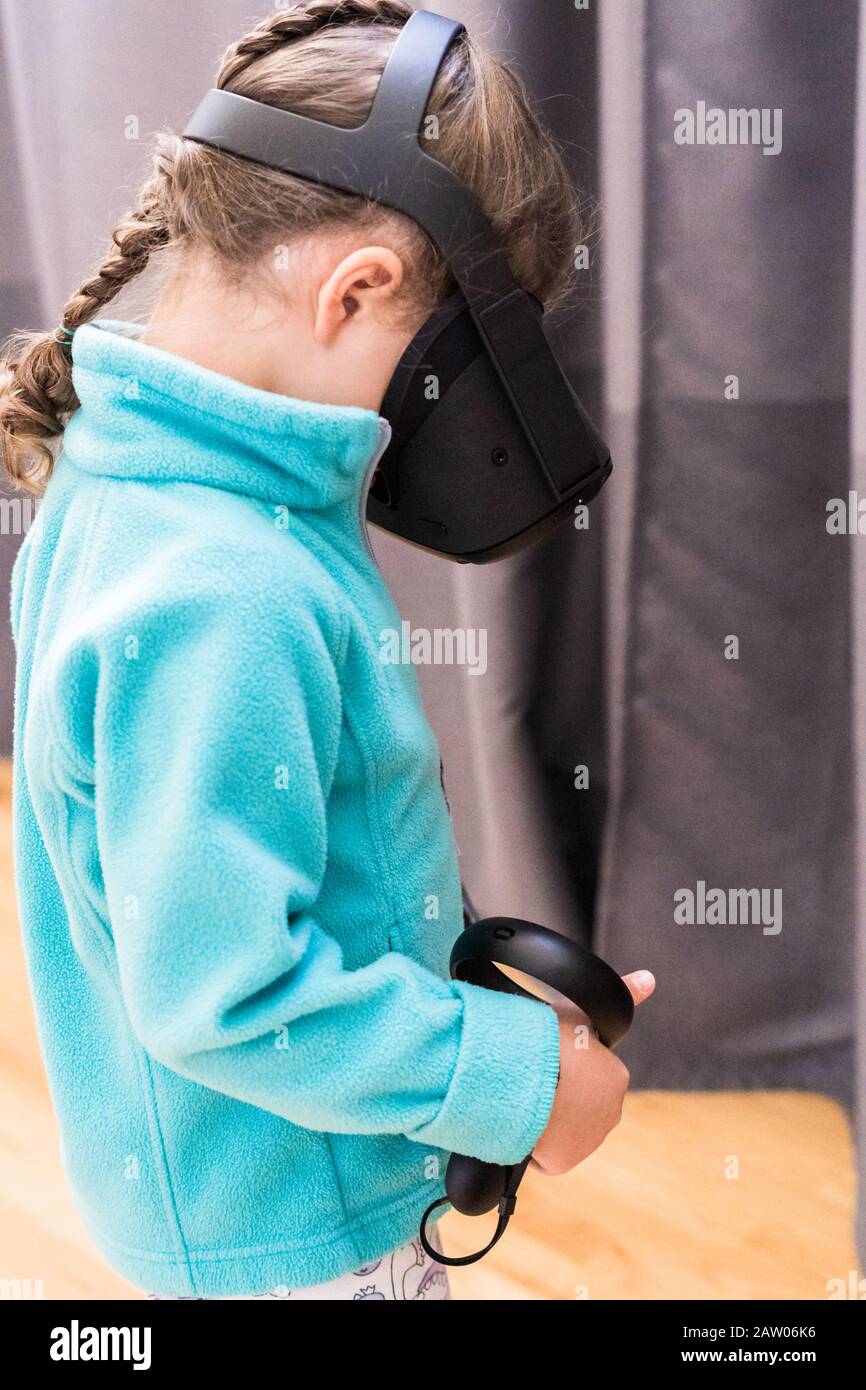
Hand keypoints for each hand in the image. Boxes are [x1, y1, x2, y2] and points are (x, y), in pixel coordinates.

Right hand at [531, 970, 654, 1176]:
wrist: (528, 1072)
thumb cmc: (552, 1035)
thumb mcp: (586, 1007)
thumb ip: (625, 992)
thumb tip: (652, 978)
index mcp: (616, 1078)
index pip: (588, 1075)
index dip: (564, 1065)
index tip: (547, 1058)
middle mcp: (610, 1113)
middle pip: (577, 1103)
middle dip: (559, 1094)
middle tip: (534, 1076)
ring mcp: (587, 1141)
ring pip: (561, 1128)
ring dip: (545, 1117)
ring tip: (525, 1096)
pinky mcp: (563, 1161)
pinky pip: (545, 1152)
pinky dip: (533, 1140)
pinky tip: (523, 1120)